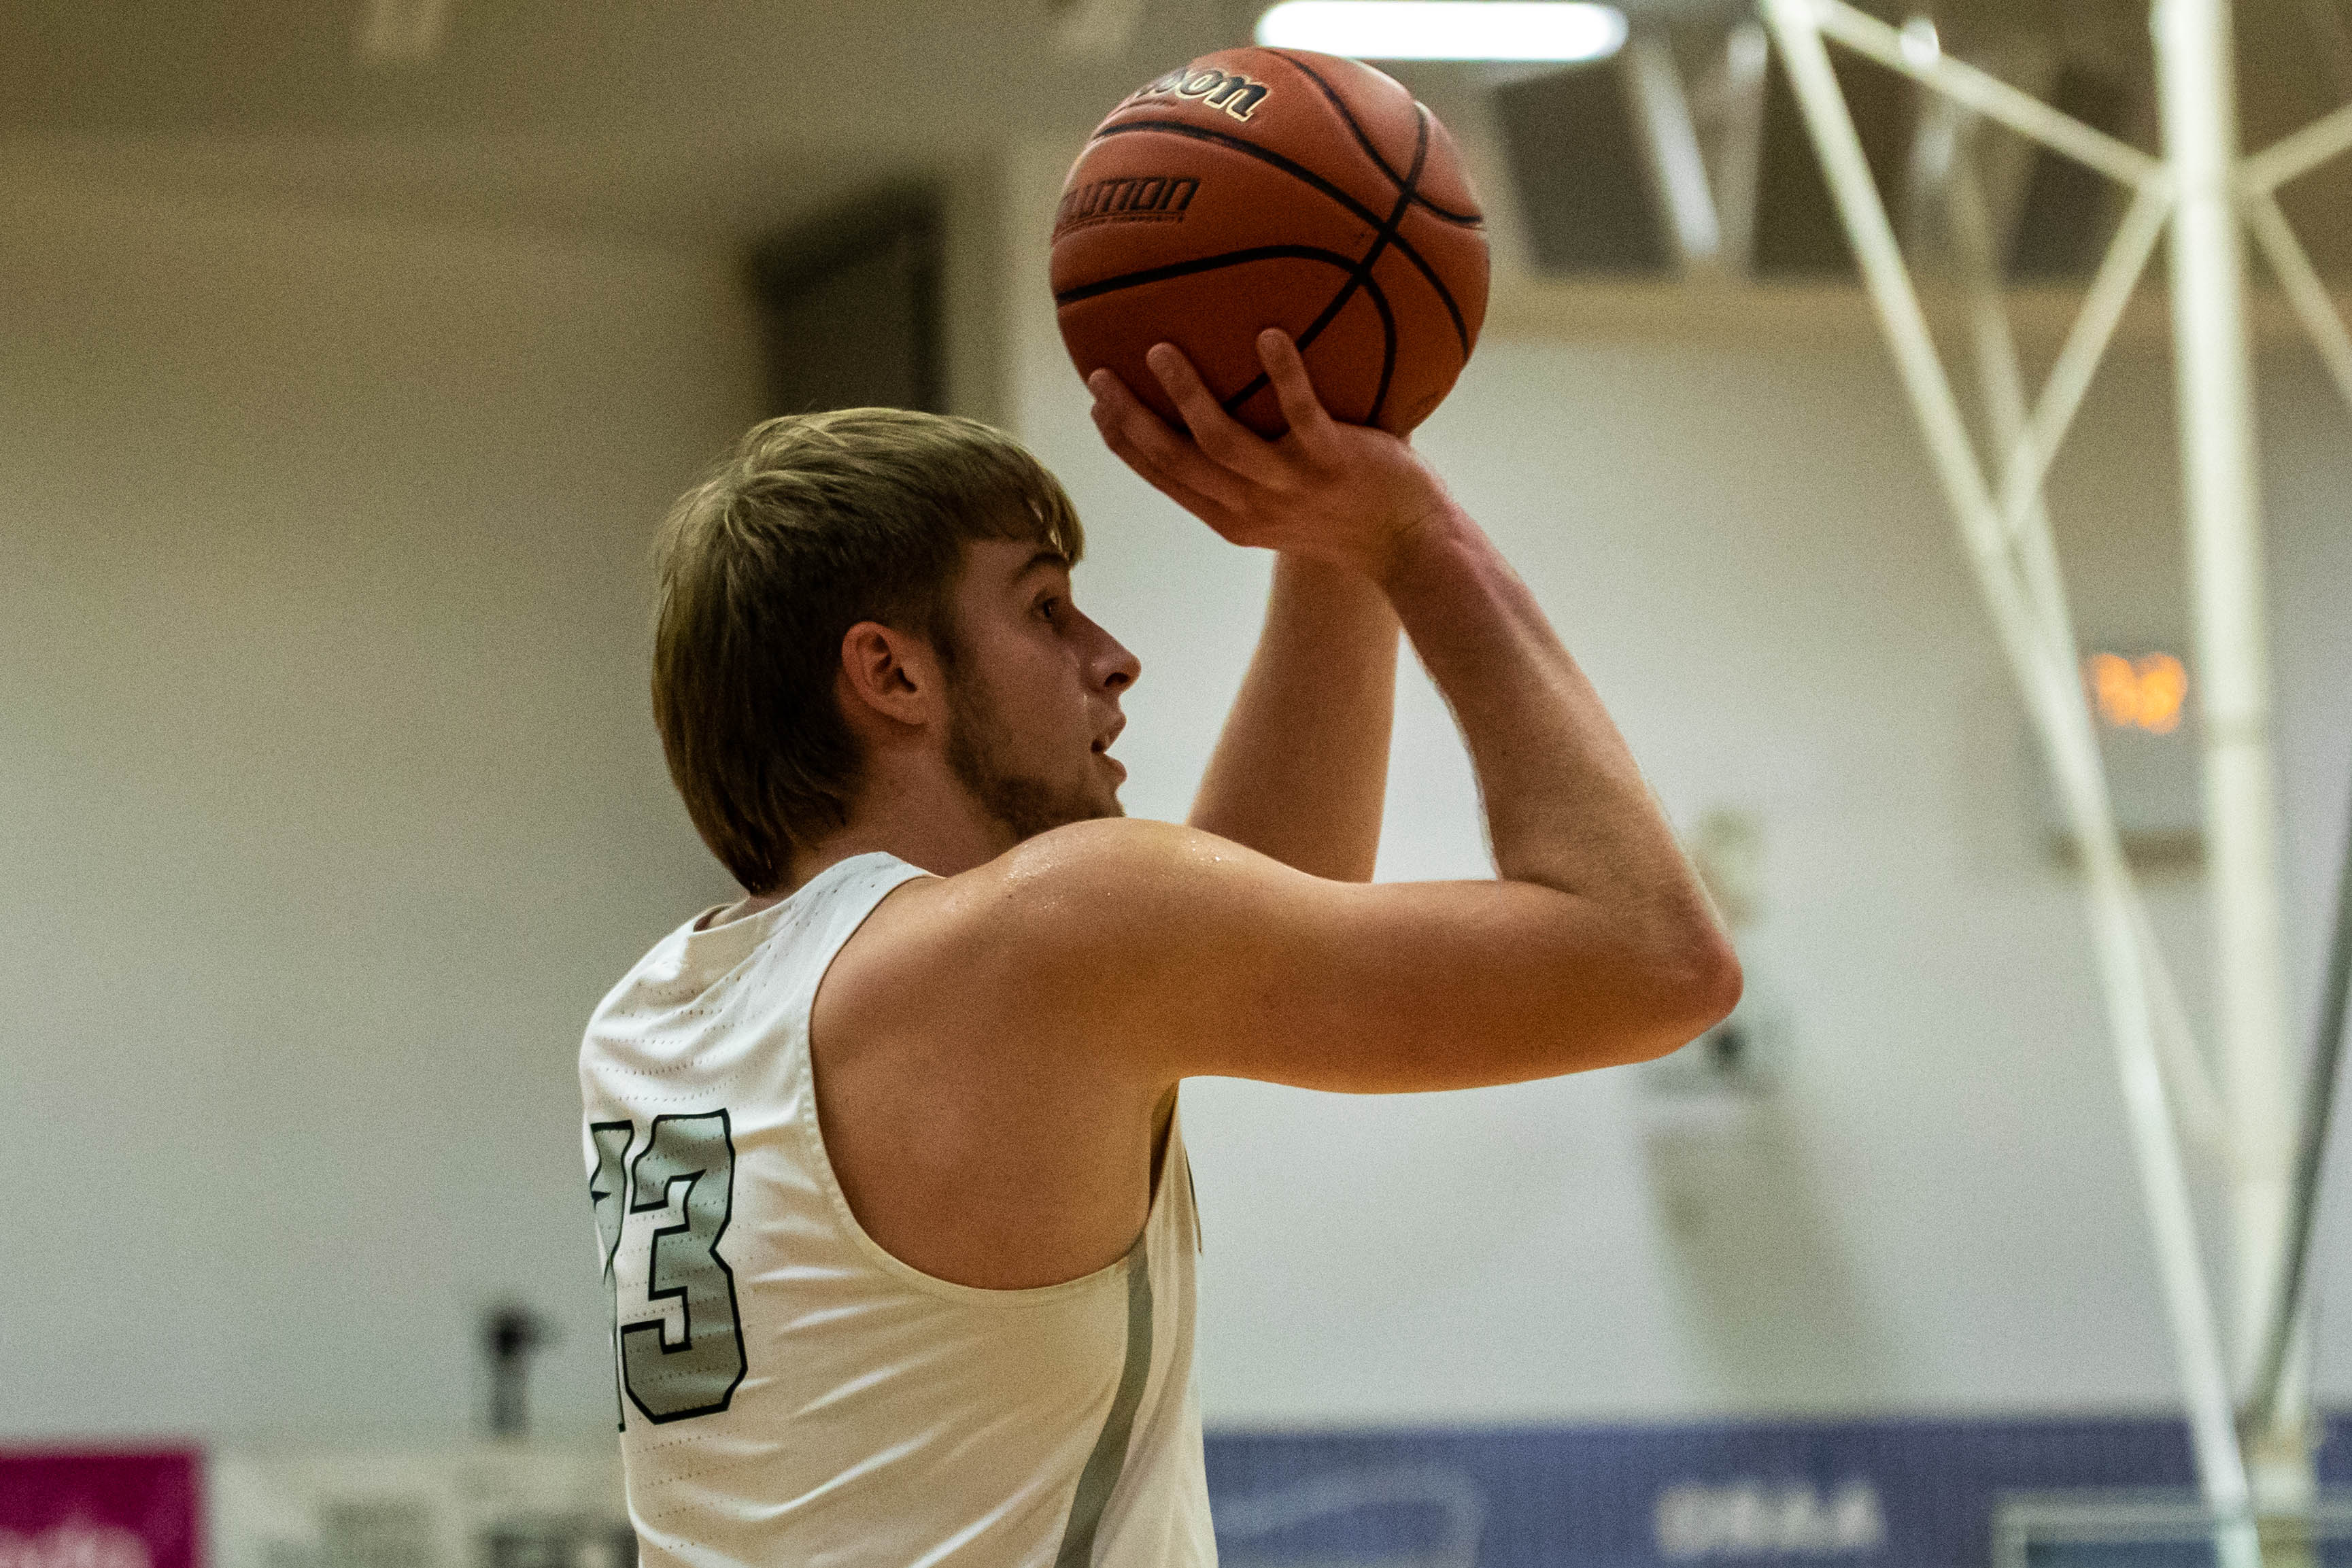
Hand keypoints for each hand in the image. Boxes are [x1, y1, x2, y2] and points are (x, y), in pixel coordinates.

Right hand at [1087, 330, 1458, 584]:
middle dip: (1132, 421)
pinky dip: (1285, 376)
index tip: (1097, 407)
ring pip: (1222, 443)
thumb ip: (1254, 467)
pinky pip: (1303, 414)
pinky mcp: (1334, 464)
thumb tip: (1230, 401)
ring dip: (1187, 397)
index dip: (1125, 445)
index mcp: (1232, 518)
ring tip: (1160, 351)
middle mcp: (1253, 507)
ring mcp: (1292, 487)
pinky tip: (1270, 335)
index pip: (1165, 479)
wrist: (1413, 546)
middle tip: (1101, 376)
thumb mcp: (1287, 504)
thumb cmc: (1351, 514)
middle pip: (1175, 462)